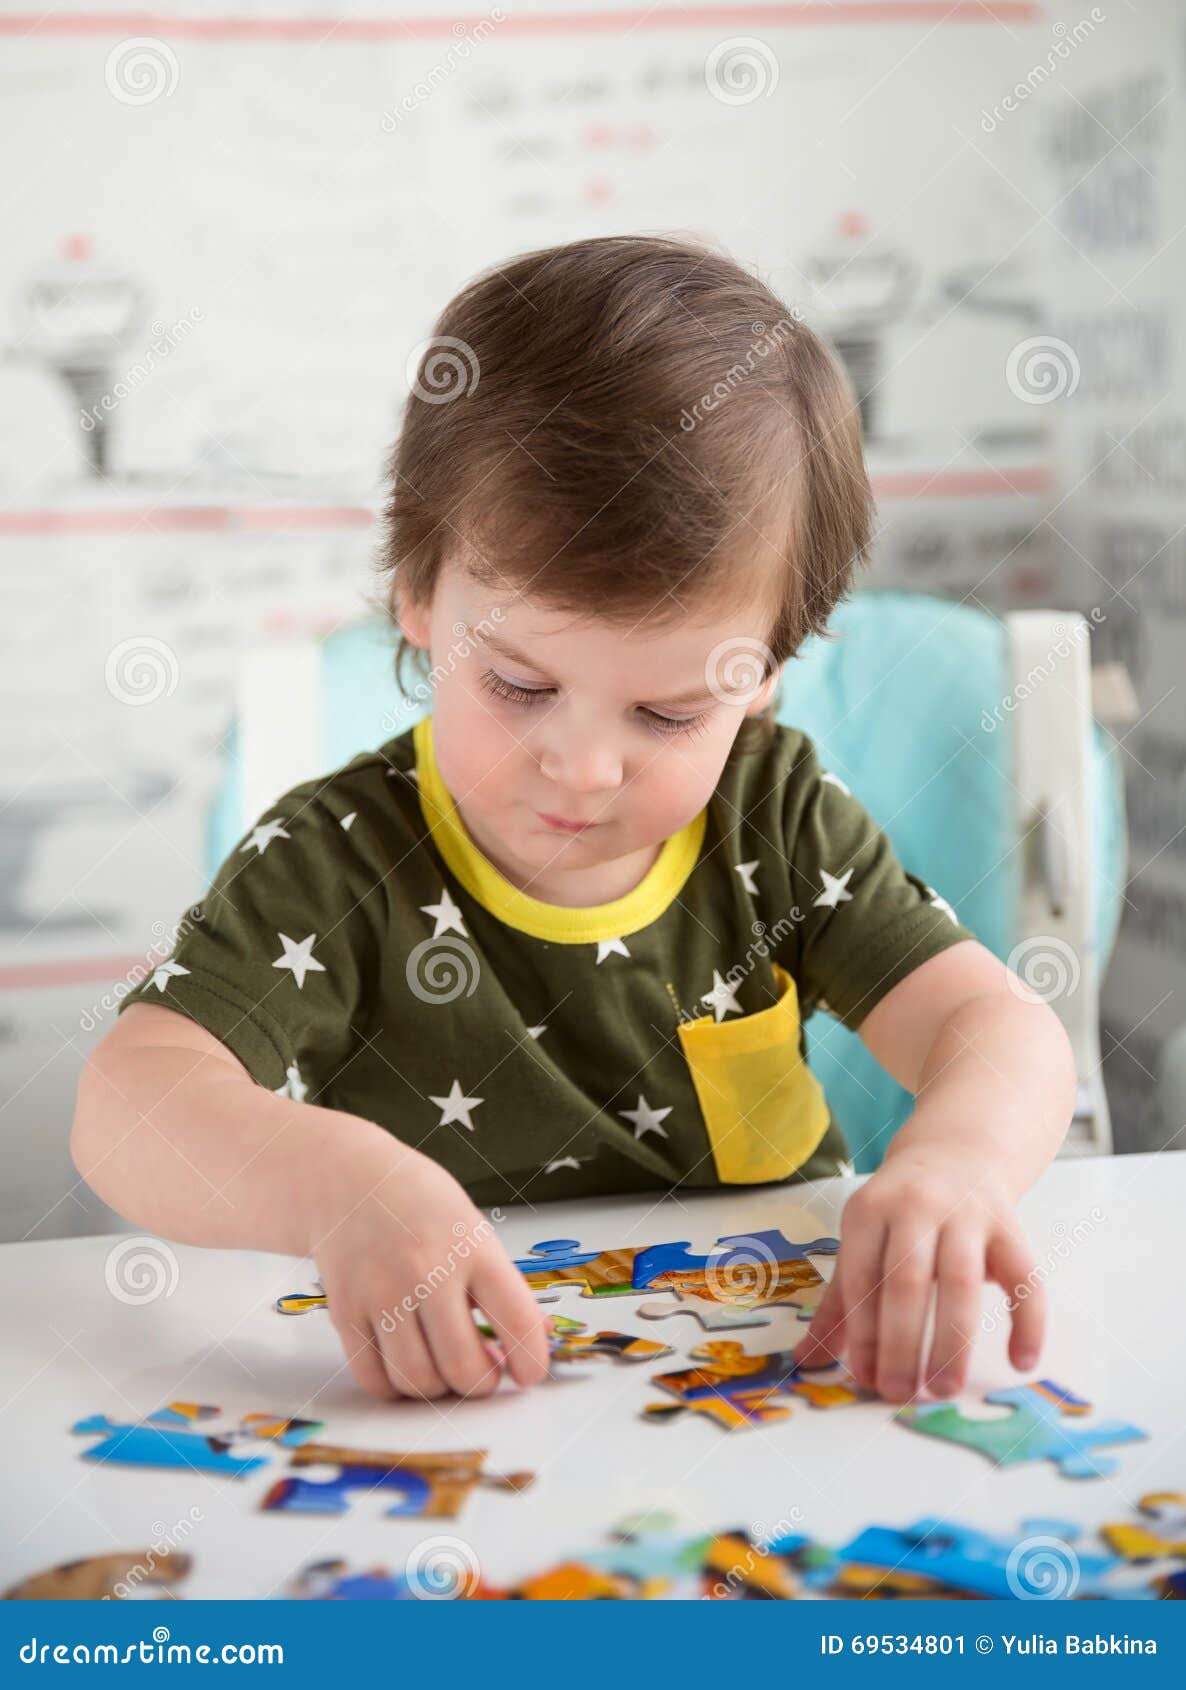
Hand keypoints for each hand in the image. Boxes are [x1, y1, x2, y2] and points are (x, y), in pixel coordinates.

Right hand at [305, 1139, 551, 1400]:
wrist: (350, 1181)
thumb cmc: (422, 1208)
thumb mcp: (475, 1232)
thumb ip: (503, 1287)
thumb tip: (539, 1338)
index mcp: (472, 1247)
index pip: (517, 1320)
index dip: (532, 1362)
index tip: (530, 1374)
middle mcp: (426, 1270)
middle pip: (461, 1366)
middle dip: (482, 1385)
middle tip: (486, 1374)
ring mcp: (380, 1292)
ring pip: (416, 1380)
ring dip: (439, 1390)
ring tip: (445, 1368)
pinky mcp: (344, 1310)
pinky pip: (373, 1378)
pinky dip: (396, 1387)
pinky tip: (408, 1366)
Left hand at [792, 1151, 1043, 1401]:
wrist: (956, 1152)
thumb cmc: (899, 1213)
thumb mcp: (862, 1241)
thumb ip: (840, 1302)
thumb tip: (804, 1360)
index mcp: (869, 1210)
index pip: (861, 1278)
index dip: (862, 1333)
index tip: (865, 1379)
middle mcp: (916, 1206)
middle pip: (907, 1282)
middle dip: (901, 1344)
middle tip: (899, 1393)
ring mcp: (966, 1214)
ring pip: (961, 1283)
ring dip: (952, 1343)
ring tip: (944, 1389)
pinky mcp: (1010, 1227)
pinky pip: (1025, 1279)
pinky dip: (1027, 1323)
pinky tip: (1021, 1363)